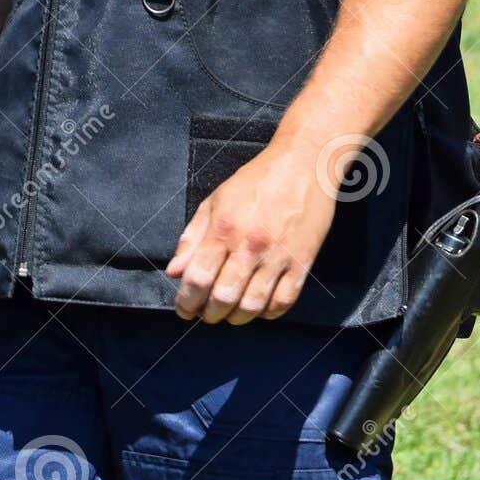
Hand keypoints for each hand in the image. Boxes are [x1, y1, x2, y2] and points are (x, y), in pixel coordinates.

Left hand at [167, 140, 342, 324]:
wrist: (306, 162)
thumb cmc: (257, 181)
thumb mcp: (215, 201)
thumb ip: (191, 238)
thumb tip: (174, 272)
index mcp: (224, 229)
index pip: (197, 279)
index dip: (186, 302)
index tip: (184, 309)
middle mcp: (250, 245)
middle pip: (222, 298)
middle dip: (208, 314)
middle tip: (206, 314)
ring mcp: (278, 255)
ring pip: (252, 306)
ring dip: (235, 318)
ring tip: (229, 313)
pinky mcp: (302, 261)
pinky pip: (283, 302)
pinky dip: (267, 313)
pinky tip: (258, 308)